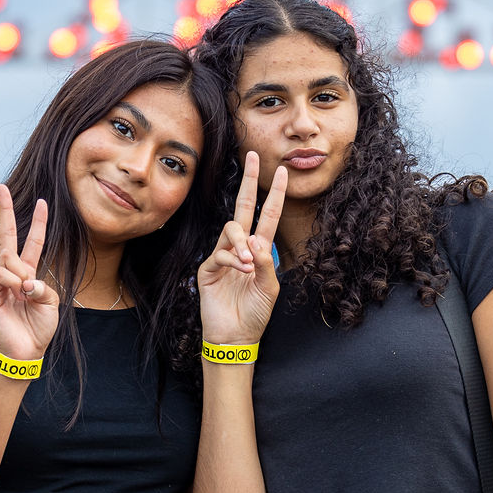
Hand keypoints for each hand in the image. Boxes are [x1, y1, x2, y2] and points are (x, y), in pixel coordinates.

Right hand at [0, 184, 58, 362]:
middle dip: (5, 211)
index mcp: (28, 274)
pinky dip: (13, 283)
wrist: (26, 352)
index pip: (32, 243)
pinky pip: (1, 276)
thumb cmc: (39, 329)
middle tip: (2, 187)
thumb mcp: (51, 303)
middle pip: (7, 237)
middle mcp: (10, 275)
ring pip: (8, 261)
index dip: (38, 223)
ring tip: (25, 295)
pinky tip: (17, 295)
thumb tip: (23, 278)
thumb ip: (42, 286)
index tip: (41, 202)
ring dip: (22, 275)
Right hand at [198, 152, 285, 345]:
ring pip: (232, 228)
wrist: (235, 336)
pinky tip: (241, 270)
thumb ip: (267, 263)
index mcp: (260, 250)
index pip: (267, 215)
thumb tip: (257, 241)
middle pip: (243, 207)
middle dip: (249, 181)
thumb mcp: (270, 288)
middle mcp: (241, 247)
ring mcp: (223, 255)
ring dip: (243, 241)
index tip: (283, 172)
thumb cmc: (255, 313)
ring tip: (249, 263)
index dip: (275, 194)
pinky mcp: (209, 268)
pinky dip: (233, 259)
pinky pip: (221, 252)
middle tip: (253, 156)